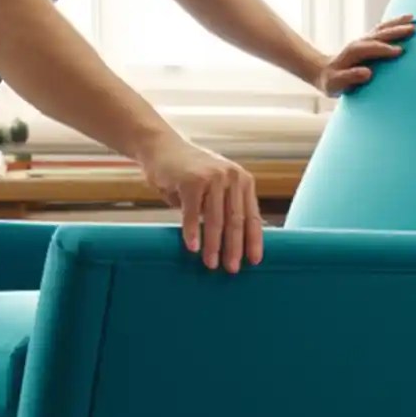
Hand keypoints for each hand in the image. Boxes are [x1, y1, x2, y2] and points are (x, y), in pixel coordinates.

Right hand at [142, 136, 263, 272]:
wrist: (161, 147)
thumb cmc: (189, 173)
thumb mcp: (216, 187)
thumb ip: (226, 207)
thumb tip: (237, 244)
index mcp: (243, 180)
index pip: (252, 216)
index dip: (254, 240)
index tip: (254, 261)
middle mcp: (231, 177)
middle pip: (236, 220)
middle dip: (234, 248)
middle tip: (232, 269)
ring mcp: (211, 177)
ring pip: (216, 219)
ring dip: (214, 245)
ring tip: (211, 264)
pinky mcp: (190, 180)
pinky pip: (192, 213)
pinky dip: (193, 232)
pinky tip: (192, 248)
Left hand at [313, 14, 415, 96]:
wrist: (325, 72)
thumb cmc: (332, 81)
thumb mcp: (336, 84)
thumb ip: (350, 77)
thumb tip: (367, 73)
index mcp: (353, 52)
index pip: (372, 49)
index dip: (385, 49)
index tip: (400, 51)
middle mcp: (360, 43)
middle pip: (379, 34)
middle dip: (395, 32)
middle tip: (412, 29)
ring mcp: (364, 40)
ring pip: (382, 28)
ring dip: (397, 23)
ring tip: (412, 17)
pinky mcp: (368, 41)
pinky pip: (382, 30)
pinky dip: (394, 24)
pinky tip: (405, 20)